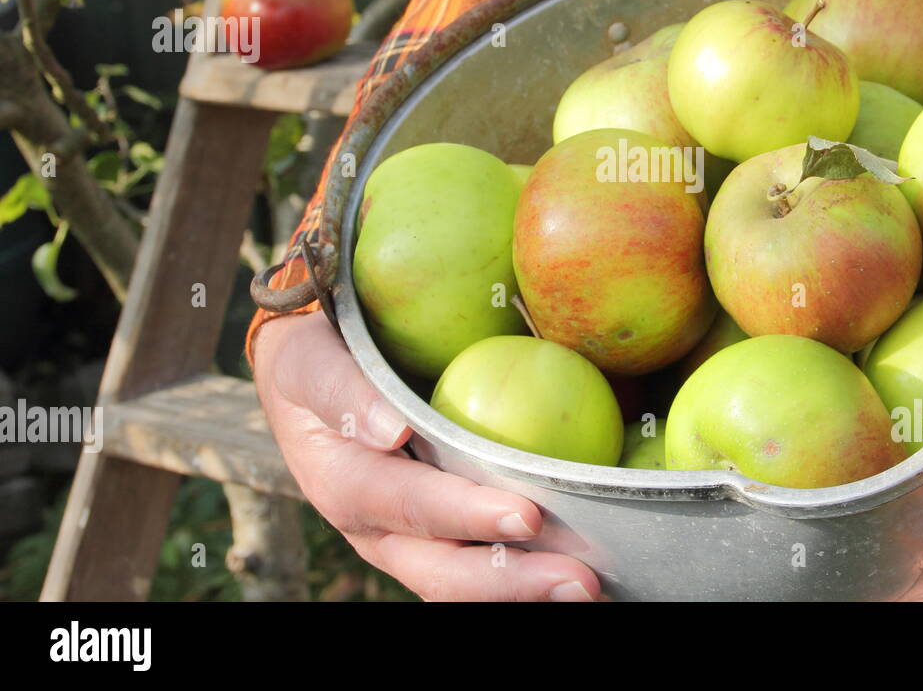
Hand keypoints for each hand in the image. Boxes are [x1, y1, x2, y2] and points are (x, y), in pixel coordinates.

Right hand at [251, 310, 601, 600]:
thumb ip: (344, 390)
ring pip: (464, 582)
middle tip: (580, 578)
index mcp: (344, 485)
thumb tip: (392, 430)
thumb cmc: (315, 359)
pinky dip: (524, 579)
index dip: (465, 515)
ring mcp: (407, 542)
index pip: (409, 506)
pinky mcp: (436, 539)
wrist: (305, 380)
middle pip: (442, 570)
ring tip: (590, 590)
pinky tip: (579, 575)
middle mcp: (377, 529)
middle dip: (511, 581)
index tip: (526, 514)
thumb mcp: (311, 362)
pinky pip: (480, 568)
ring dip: (525, 590)